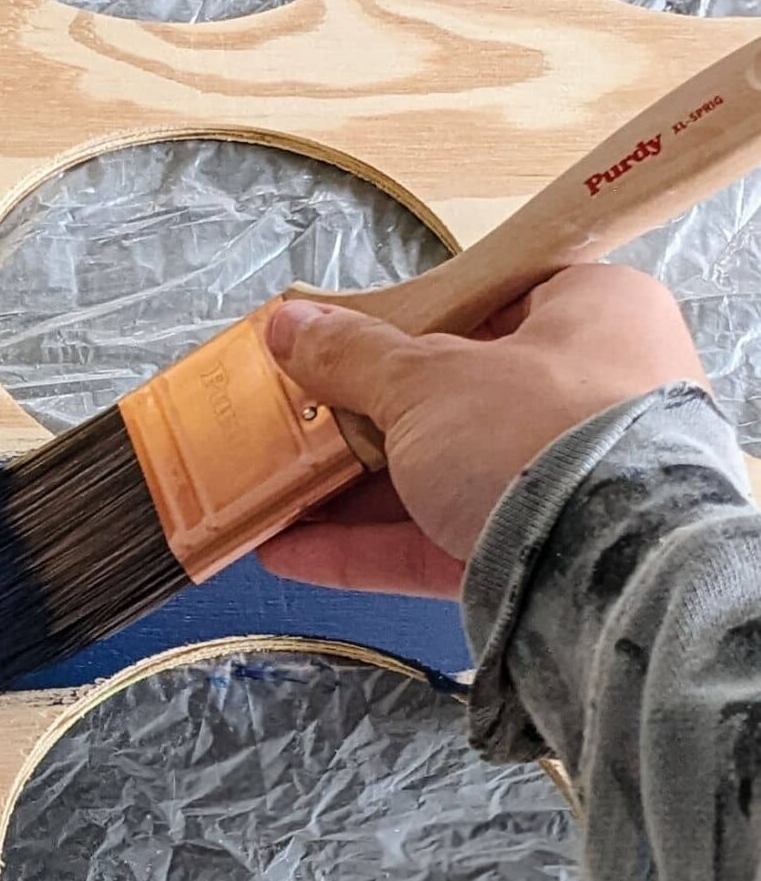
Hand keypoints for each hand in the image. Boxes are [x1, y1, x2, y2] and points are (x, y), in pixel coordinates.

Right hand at [260, 264, 706, 597]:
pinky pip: (441, 543)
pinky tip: (288, 551)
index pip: (489, 301)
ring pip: (442, 476)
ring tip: (269, 488)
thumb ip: (352, 355)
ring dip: (351, 490)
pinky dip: (367, 548)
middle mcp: (594, 396)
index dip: (406, 319)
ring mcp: (571, 485)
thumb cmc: (539, 434)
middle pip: (456, 396)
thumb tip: (289, 324)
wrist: (610, 579)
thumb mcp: (427, 379)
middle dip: (361, 416)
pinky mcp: (540, 559)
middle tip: (291, 417)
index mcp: (593, 314)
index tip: (338, 338)